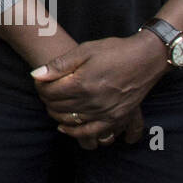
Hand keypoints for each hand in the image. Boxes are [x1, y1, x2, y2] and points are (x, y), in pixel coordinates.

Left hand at [31, 34, 168, 146]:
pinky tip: (65, 127)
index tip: (40, 81)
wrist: (145, 59)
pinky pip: (91, 133)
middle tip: (46, 90)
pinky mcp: (115, 119)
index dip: (40, 86)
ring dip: (56, 114)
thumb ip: (59, 65)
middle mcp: (92, 101)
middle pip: (57, 107)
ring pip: (70, 120)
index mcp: (82, 83)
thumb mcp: (84, 50)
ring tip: (53, 104)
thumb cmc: (114, 51)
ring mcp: (104, 113)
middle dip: (46, 99)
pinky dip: (75, 132)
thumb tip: (36, 75)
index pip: (49, 92)